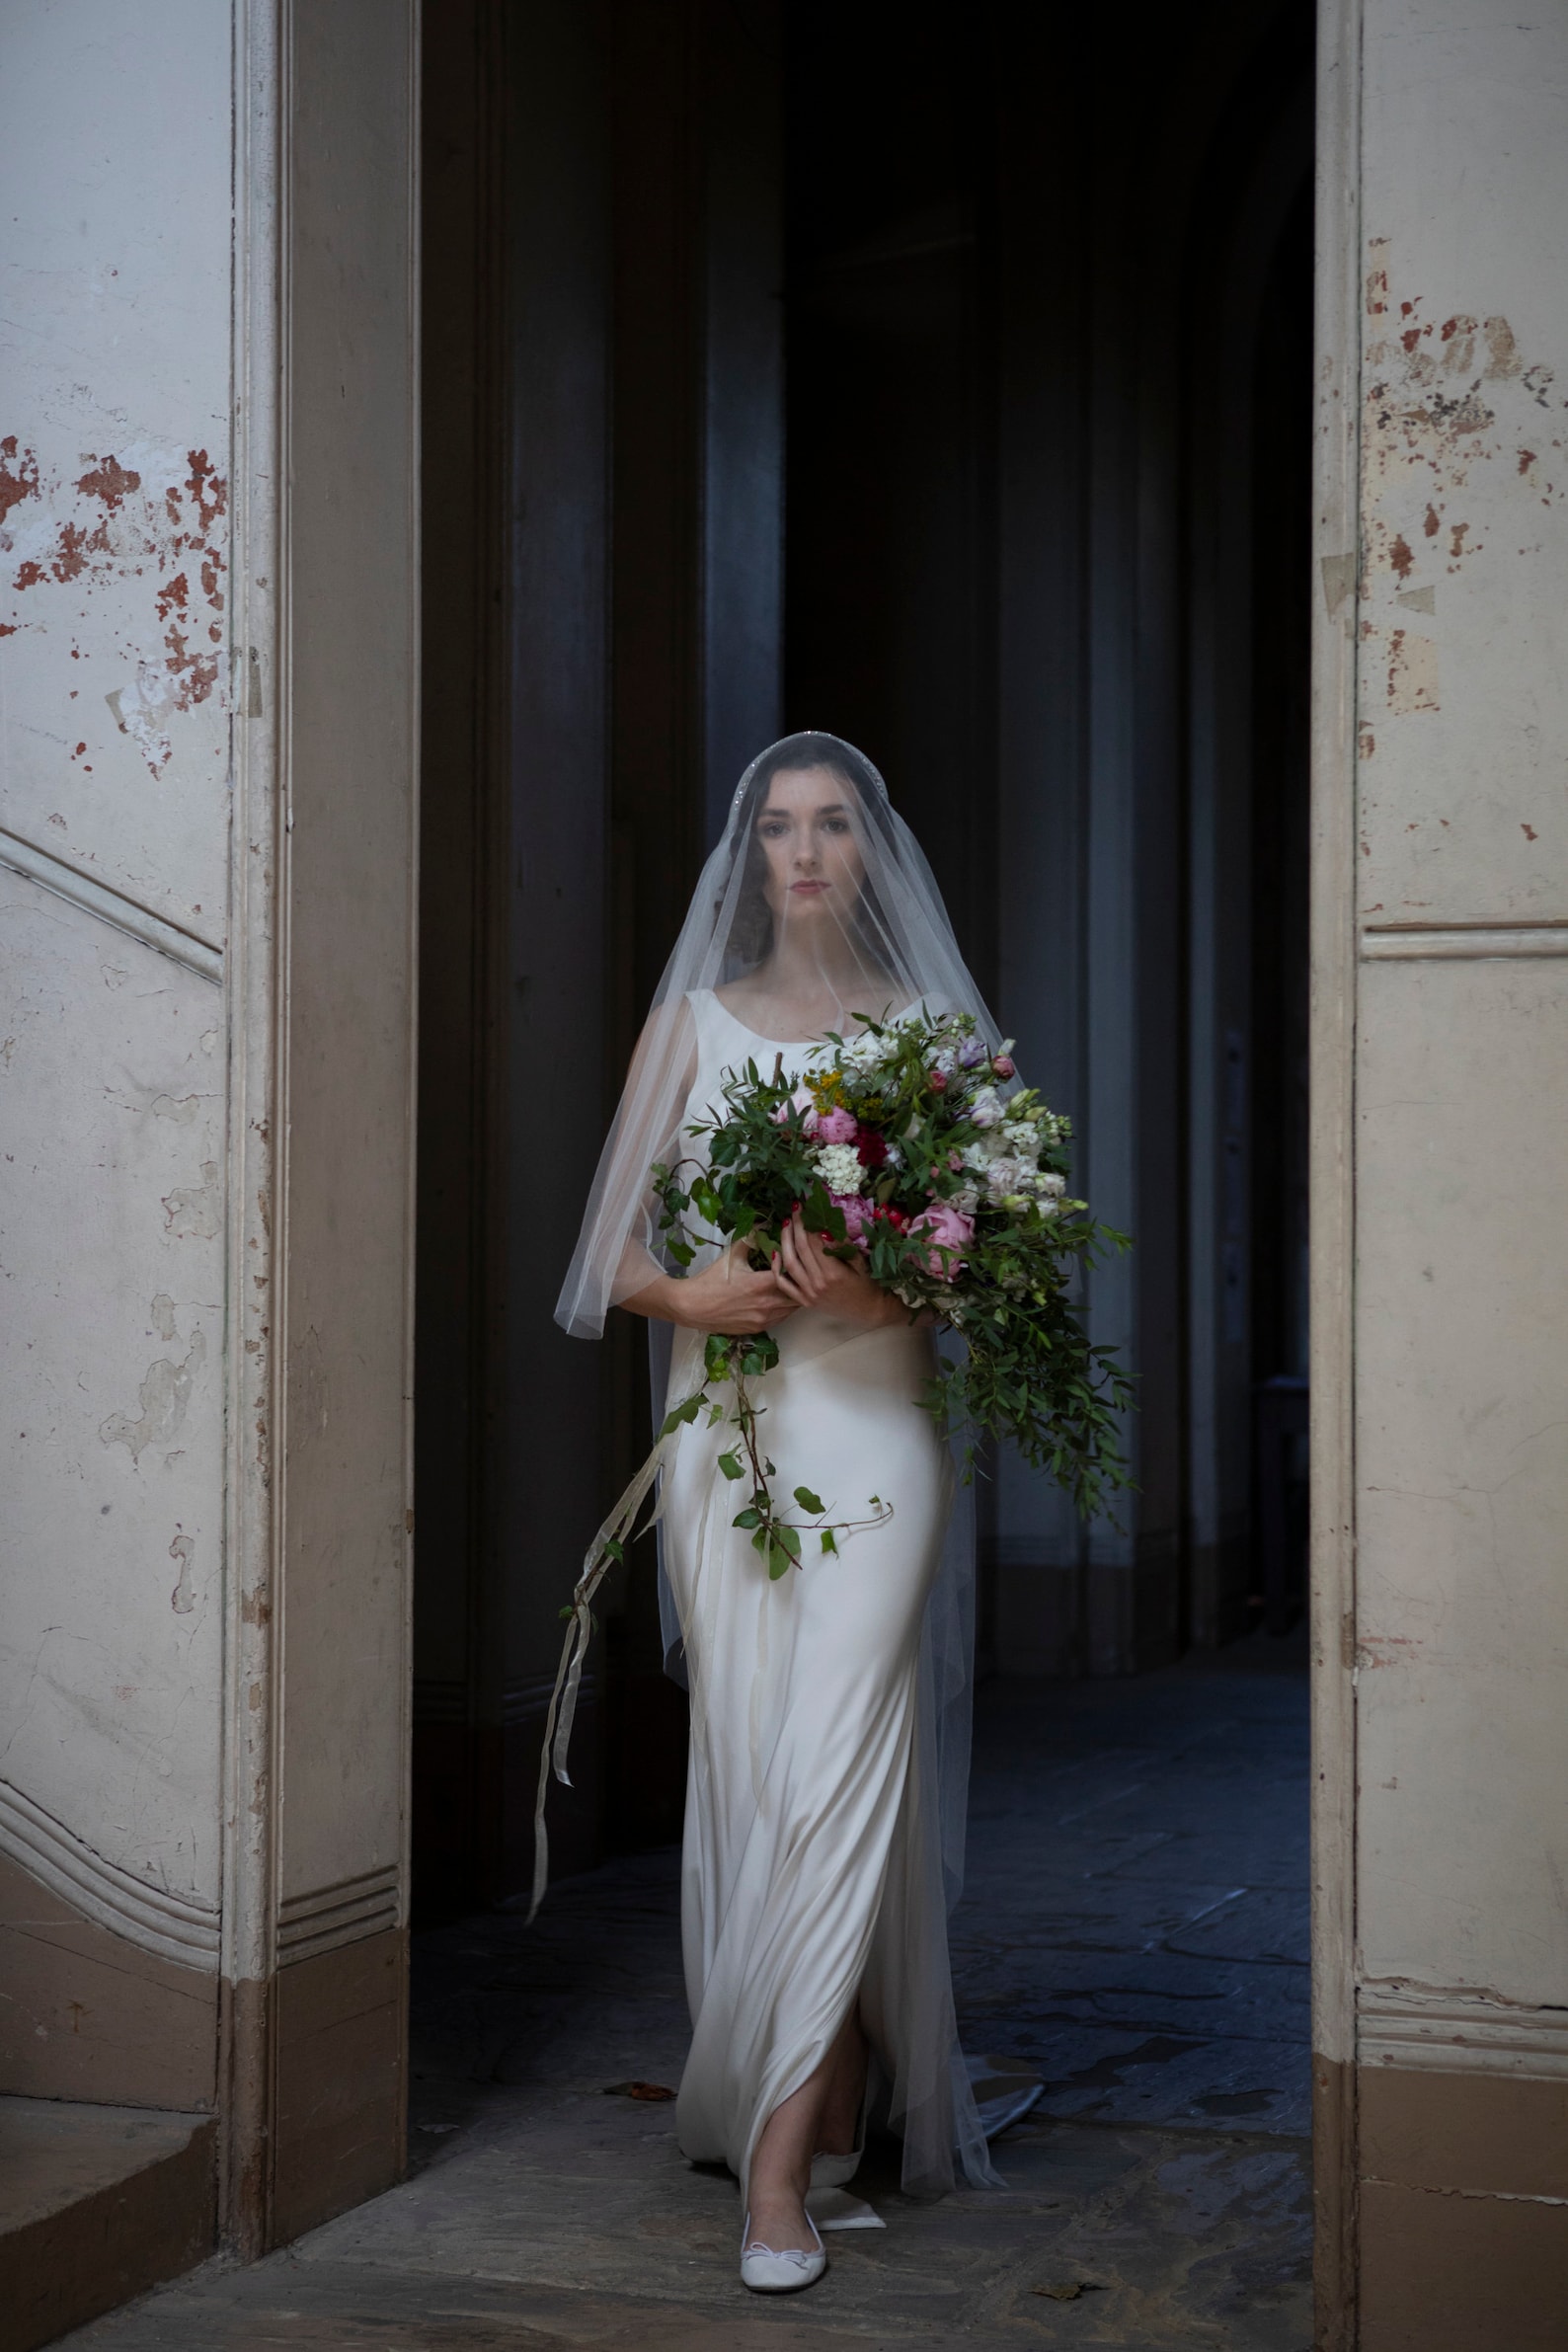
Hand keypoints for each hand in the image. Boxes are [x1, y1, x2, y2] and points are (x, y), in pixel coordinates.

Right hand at [633, 1239, 797, 1333]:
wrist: (691, 1307)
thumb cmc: (710, 1281)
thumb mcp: (730, 1257)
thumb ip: (749, 1240)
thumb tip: (761, 1224)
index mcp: (760, 1284)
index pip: (791, 1274)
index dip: (796, 1266)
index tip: (797, 1259)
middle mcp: (765, 1304)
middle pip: (796, 1294)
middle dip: (799, 1283)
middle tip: (800, 1273)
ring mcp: (762, 1319)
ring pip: (791, 1309)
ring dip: (793, 1297)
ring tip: (793, 1286)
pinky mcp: (758, 1328)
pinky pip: (780, 1319)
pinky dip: (784, 1310)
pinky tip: (780, 1300)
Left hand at [771, 1212, 906, 1327]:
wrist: (868, 1311)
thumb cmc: (867, 1284)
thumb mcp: (859, 1262)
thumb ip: (842, 1246)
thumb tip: (825, 1227)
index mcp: (833, 1273)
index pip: (814, 1241)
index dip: (808, 1222)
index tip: (806, 1207)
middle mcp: (817, 1283)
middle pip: (800, 1248)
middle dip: (796, 1226)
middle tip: (795, 1210)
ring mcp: (808, 1293)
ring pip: (789, 1263)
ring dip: (785, 1241)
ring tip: (786, 1224)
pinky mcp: (804, 1301)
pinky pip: (784, 1284)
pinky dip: (777, 1268)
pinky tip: (776, 1252)